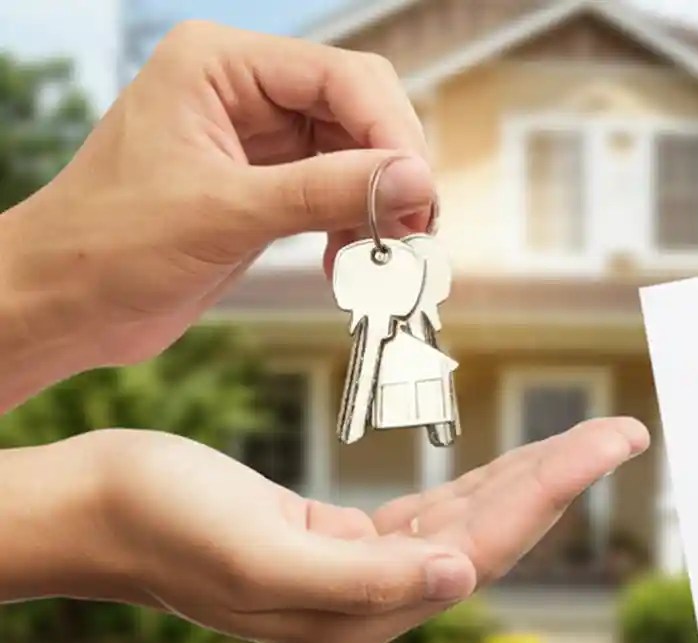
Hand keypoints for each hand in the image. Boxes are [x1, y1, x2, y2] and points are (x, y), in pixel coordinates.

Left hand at [0, 21, 435, 407]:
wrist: (62, 305)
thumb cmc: (106, 246)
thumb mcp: (224, 215)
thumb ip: (325, 192)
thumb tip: (413, 181)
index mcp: (218, 64)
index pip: (341, 77)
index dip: (390, 132)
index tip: (417, 191)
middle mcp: (242, 89)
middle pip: (358, 111)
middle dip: (391, 170)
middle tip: (413, 229)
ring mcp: (256, 137)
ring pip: (356, 154)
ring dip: (378, 204)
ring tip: (386, 254)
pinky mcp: (265, 183)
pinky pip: (336, 191)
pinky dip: (355, 226)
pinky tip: (350, 264)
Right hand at [48, 417, 646, 642]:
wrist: (96, 507)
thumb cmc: (162, 521)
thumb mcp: (259, 551)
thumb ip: (364, 581)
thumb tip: (458, 577)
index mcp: (356, 617)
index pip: (480, 549)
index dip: (554, 492)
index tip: (615, 443)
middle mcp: (366, 606)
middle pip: (488, 535)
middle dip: (559, 481)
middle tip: (626, 433)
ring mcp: (354, 577)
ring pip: (465, 521)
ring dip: (527, 479)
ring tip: (590, 441)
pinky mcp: (337, 543)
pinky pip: (426, 512)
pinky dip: (474, 483)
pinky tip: (511, 468)